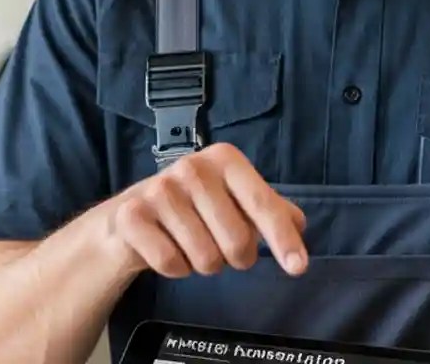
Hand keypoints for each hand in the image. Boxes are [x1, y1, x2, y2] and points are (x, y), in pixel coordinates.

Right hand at [111, 143, 307, 278]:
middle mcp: (192, 167)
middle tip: (223, 248)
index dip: (283, 238)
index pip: (262, 204)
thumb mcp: (234, 200)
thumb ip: (270, 210)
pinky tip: (169, 250)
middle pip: (236, 241)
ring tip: (192, 246)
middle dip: (236, 258)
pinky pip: (171, 264)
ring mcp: (159, 190)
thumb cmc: (194, 208)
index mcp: (225, 159)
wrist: (130, 219)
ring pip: (205, 257)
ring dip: (204, 264)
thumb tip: (299, 225)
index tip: (298, 267)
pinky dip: (176, 269)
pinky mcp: (132, 216)